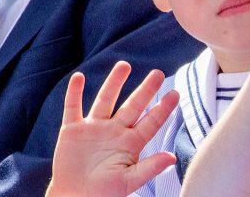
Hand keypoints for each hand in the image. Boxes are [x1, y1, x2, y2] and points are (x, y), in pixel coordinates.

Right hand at [46, 61, 178, 196]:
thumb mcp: (129, 182)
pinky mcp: (72, 130)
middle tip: (158, 73)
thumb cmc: (104, 193)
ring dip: (114, 82)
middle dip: (145, 90)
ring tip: (124, 65)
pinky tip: (79, 77)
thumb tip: (173, 157)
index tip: (176, 94)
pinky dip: (75, 93)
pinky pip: (73, 107)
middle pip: (132, 105)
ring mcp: (94, 128)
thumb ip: (149, 168)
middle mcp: (114, 131)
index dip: (163, 108)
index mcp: (130, 143)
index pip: (150, 122)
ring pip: (106, 100)